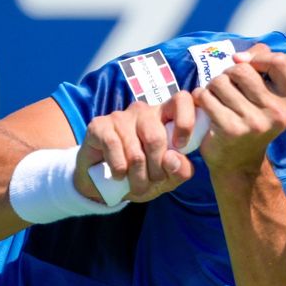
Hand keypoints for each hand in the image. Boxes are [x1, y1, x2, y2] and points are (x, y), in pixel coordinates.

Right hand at [73, 91, 196, 202]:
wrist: (105, 185)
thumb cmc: (144, 174)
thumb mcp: (169, 178)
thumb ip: (181, 170)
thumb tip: (172, 159)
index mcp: (166, 116)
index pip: (182, 100)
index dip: (185, 121)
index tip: (181, 146)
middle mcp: (144, 111)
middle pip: (156, 137)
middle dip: (156, 169)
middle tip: (153, 182)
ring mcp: (120, 116)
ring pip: (135, 151)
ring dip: (137, 177)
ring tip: (137, 185)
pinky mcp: (99, 125)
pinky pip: (113, 148)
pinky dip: (119, 170)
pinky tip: (119, 175)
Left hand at [192, 44, 285, 174]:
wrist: (239, 162)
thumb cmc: (251, 120)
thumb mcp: (267, 96)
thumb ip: (262, 67)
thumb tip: (239, 58)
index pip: (280, 62)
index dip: (259, 57)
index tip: (245, 64)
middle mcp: (277, 113)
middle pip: (243, 70)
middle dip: (229, 74)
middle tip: (228, 88)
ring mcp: (255, 122)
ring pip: (221, 82)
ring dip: (213, 87)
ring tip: (218, 100)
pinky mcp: (231, 129)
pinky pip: (207, 97)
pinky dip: (202, 98)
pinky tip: (207, 107)